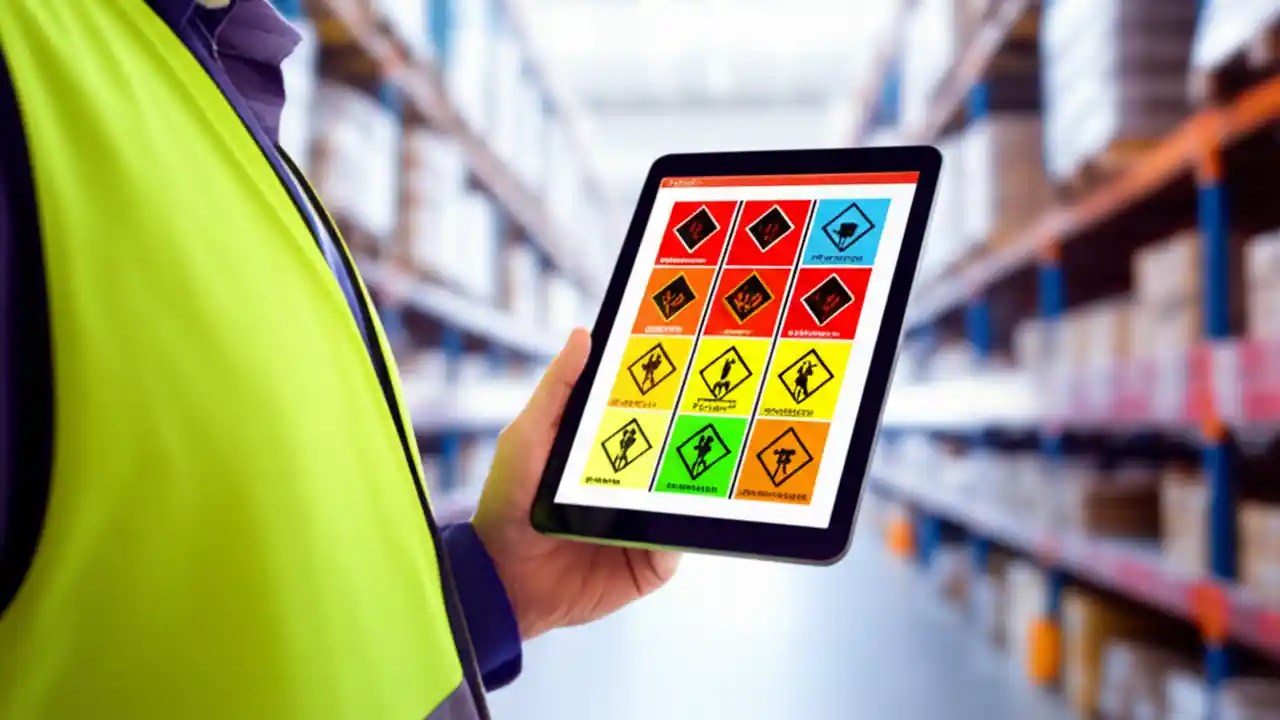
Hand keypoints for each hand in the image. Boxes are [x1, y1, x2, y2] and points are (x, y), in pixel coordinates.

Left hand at [473, 328, 679, 639]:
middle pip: (675, 457)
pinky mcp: (648, 565)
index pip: (647, 418)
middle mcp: (630, 486)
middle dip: (695, 438)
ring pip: (682, 501)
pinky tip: (674, 521)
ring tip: (708, 466)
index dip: (668, 395)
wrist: (501, 580)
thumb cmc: (507, 503)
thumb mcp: (527, 436)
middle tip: (718, 413)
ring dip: (693, 488)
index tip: (691, 364)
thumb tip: (583, 335)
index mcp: (606, 451)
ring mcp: (642, 524)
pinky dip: (678, 536)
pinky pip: (676, 548)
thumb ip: (557, 390)